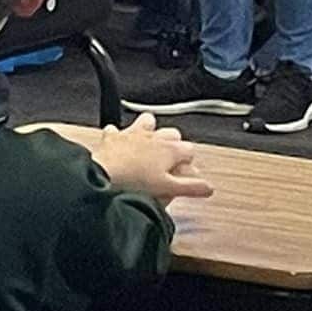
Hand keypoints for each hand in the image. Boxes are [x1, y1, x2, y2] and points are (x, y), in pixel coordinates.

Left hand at [89, 112, 213, 205]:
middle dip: (174, 144)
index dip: (190, 161)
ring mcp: (132, 134)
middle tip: (172, 160)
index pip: (189, 149)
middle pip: (172, 133)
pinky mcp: (113, 137)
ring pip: (147, 121)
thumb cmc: (135, 182)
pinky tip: (118, 142)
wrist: (104, 175)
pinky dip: (118, 136)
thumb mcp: (168, 188)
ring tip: (150, 142)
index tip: (187, 172)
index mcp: (169, 149)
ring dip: (150, 130)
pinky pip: (116, 130)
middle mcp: (152, 137)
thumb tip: (208, 187)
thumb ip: (191, 187)